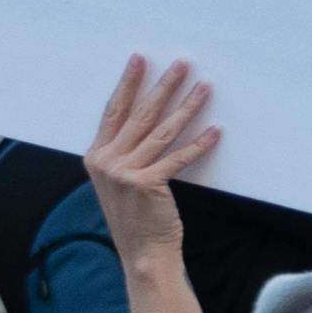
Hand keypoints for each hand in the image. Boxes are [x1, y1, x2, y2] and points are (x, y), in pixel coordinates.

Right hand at [83, 54, 219, 263]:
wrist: (142, 253)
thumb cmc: (134, 217)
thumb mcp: (116, 182)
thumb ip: (121, 153)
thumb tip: (143, 120)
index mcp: (96, 156)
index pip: (115, 110)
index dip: (128, 83)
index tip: (140, 59)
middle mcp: (107, 161)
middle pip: (141, 114)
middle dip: (164, 85)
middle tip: (183, 62)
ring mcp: (125, 173)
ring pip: (163, 130)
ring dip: (187, 106)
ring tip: (204, 86)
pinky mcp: (148, 184)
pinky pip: (179, 156)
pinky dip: (199, 143)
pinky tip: (215, 129)